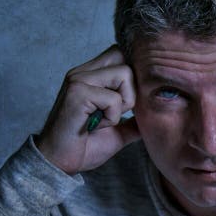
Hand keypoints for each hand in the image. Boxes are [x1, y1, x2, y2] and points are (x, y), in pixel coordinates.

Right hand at [35, 45, 139, 174]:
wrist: (60, 163)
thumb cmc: (84, 146)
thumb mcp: (117, 131)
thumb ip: (134, 120)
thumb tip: (156, 116)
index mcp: (91, 76)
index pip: (121, 53)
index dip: (134, 75)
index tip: (127, 103)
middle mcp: (83, 72)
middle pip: (126, 58)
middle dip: (133, 88)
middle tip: (117, 111)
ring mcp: (78, 79)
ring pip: (125, 74)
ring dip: (124, 103)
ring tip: (105, 119)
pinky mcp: (77, 92)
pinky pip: (114, 98)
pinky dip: (112, 118)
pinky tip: (96, 126)